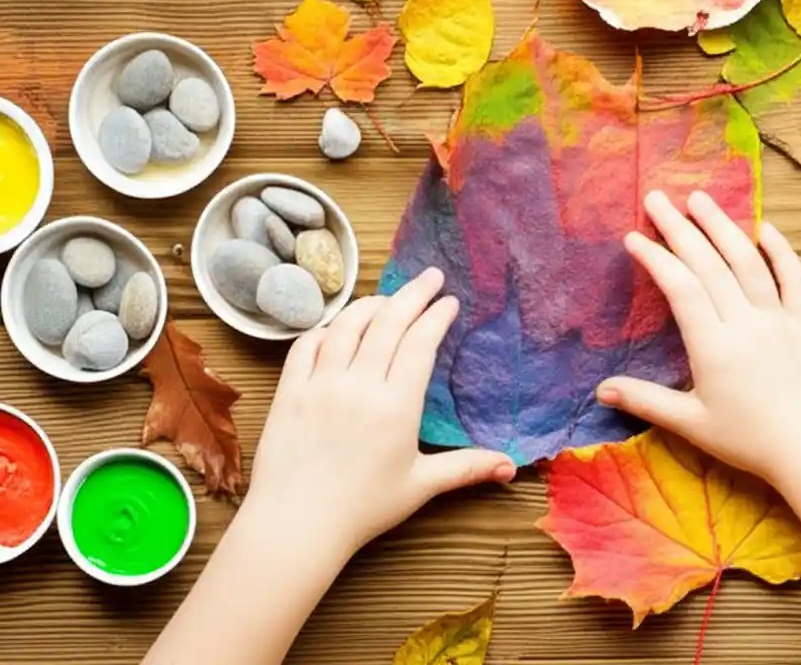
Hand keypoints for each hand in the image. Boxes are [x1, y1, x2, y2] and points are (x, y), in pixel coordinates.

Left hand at [245, 268, 515, 558]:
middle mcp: (359, 385)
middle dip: (413, 294)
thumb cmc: (363, 509)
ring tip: (388, 298)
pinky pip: (307, 345)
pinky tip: (338, 327)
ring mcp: (320, 384)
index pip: (419, 343)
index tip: (449, 302)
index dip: (436, 317)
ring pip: (347, 326)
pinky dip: (326, 329)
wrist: (297, 524)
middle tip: (430, 276)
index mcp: (396, 405)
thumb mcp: (420, 486)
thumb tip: (510, 466)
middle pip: (388, 323)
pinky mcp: (290, 391)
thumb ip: (466, 468)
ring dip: (371, 305)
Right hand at [597, 191, 800, 488]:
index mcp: (713, 347)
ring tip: (700, 199)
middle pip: (709, 265)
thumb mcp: (693, 424)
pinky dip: (780, 251)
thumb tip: (601, 390)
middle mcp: (745, 323)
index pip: (680, 288)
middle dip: (679, 228)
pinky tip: (765, 228)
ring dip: (722, 227)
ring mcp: (779, 320)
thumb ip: (647, 401)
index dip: (655, 258)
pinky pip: (794, 280)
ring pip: (747, 262)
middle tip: (657, 197)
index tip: (634, 237)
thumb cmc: (751, 442)